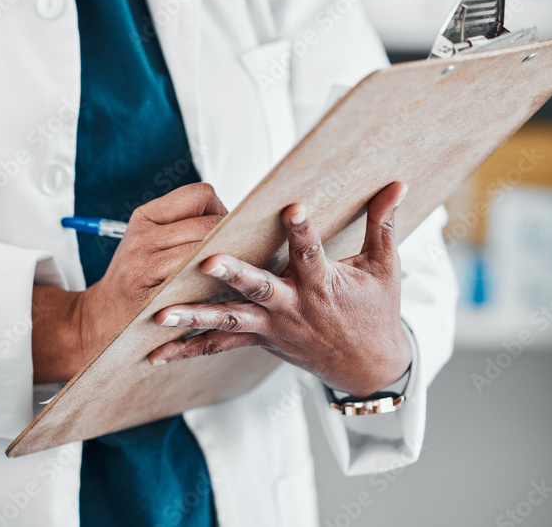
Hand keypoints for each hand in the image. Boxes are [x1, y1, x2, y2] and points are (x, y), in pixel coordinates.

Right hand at [31, 183, 226, 382]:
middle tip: (236, 257)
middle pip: (209, 225)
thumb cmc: (138, 280)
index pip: (200, 195)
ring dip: (224, 264)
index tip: (223, 232)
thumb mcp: (150, 242)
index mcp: (146, 216)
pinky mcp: (149, 296)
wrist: (103, 320)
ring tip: (228, 274)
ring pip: (205, 252)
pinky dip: (210, 285)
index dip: (220, 211)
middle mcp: (143, 236)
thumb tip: (237, 220)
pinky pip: (194, 282)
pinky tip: (214, 292)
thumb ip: (184, 226)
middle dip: (231, 240)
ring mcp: (144, 266)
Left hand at [148, 182, 410, 396]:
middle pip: (259, 289)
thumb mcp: (385, 269)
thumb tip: (397, 184)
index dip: (303, 229)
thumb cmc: (376, 312)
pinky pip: (219, 346)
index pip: (312, 252)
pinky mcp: (260, 342)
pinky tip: (154, 353)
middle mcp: (293, 307)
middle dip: (234, 275)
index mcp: (324, 285)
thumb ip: (383, 225)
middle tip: (208, 262)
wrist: (367, 368)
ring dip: (193, 317)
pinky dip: (187, 349)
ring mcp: (272, 328)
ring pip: (228, 321)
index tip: (291, 206)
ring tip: (159, 315)